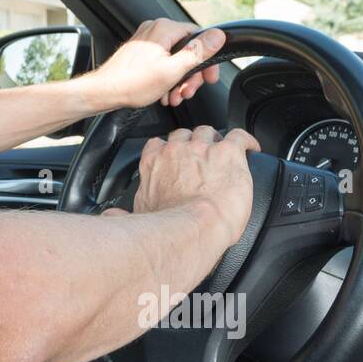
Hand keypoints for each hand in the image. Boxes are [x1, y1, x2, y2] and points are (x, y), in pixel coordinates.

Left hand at [74, 19, 225, 112]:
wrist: (104, 93)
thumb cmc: (133, 83)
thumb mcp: (173, 70)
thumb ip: (197, 52)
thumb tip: (218, 35)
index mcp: (165, 29)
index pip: (199, 37)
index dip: (207, 60)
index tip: (209, 77)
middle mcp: (156, 30)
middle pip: (187, 50)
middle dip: (190, 75)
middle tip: (188, 92)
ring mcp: (148, 40)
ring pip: (175, 59)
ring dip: (179, 80)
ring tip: (174, 97)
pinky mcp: (141, 52)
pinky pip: (163, 62)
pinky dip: (167, 78)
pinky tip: (164, 94)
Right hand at [133, 126, 259, 246]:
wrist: (192, 229)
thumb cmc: (166, 228)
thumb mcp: (136, 216)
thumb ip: (124, 210)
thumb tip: (111, 216)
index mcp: (153, 163)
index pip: (157, 144)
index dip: (168, 150)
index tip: (174, 158)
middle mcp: (176, 151)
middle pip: (185, 135)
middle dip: (192, 144)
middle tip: (201, 159)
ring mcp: (203, 149)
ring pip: (209, 132)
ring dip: (216, 141)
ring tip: (224, 153)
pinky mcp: (228, 153)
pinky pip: (240, 137)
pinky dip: (247, 142)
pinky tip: (251, 147)